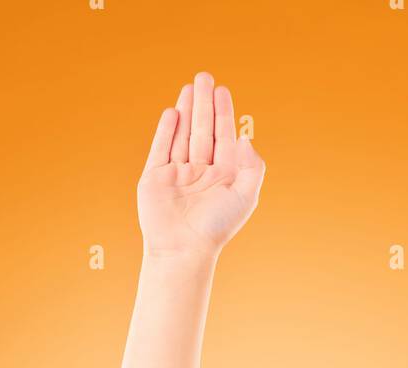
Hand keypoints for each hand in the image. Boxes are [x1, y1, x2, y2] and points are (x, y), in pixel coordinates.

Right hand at [137, 71, 264, 259]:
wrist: (183, 249)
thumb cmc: (216, 227)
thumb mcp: (245, 196)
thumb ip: (252, 166)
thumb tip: (246, 138)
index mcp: (222, 177)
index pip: (223, 138)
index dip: (224, 114)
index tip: (223, 91)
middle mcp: (200, 173)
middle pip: (202, 130)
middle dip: (204, 104)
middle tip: (204, 77)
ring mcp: (177, 175)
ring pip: (182, 136)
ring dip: (186, 111)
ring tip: (189, 87)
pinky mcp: (155, 178)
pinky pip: (161, 149)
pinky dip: (166, 130)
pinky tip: (172, 113)